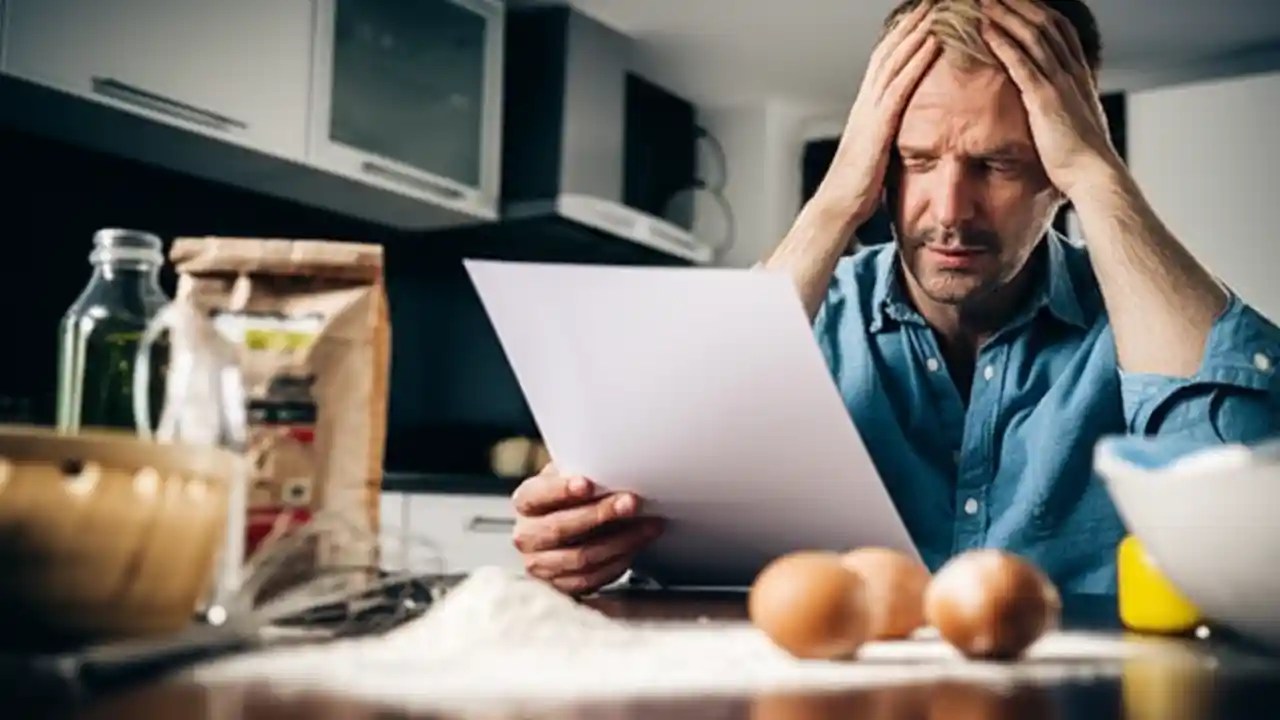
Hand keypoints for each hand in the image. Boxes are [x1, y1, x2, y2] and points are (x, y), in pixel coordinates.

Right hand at [510, 463, 663, 595]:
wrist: (569, 528)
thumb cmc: (572, 498)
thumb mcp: (570, 477)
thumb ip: (582, 472)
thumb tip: (613, 469)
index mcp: (526, 502)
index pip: (538, 495)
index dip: (562, 491)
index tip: (588, 484)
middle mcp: (526, 535)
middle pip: (562, 528)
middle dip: (601, 514)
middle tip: (632, 502)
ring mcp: (540, 564)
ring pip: (582, 557)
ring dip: (621, 541)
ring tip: (648, 525)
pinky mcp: (559, 586)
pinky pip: (591, 579)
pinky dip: (617, 563)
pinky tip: (635, 547)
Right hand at [815, 0, 940, 226]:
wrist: (837, 208)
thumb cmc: (855, 190)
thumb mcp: (874, 155)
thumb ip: (885, 136)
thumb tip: (901, 134)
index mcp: (865, 109)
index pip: (884, 61)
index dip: (902, 36)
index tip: (921, 16)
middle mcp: (866, 102)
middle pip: (889, 50)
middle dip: (910, 22)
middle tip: (930, 0)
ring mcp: (870, 111)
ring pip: (895, 58)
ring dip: (916, 30)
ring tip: (935, 7)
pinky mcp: (879, 125)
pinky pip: (900, 84)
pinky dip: (916, 60)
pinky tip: (932, 41)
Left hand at [980, 0, 1122, 199]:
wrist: (1093, 174)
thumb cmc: (1082, 158)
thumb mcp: (1076, 122)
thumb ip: (1066, 106)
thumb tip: (1057, 106)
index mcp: (1079, 76)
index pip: (1059, 31)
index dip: (1039, 12)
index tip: (1019, 1)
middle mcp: (1071, 72)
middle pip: (1045, 25)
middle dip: (1020, 5)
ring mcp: (1060, 83)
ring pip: (1032, 36)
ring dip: (1007, 15)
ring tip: (985, 1)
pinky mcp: (1045, 99)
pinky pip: (1021, 62)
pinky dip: (1003, 42)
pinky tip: (986, 29)